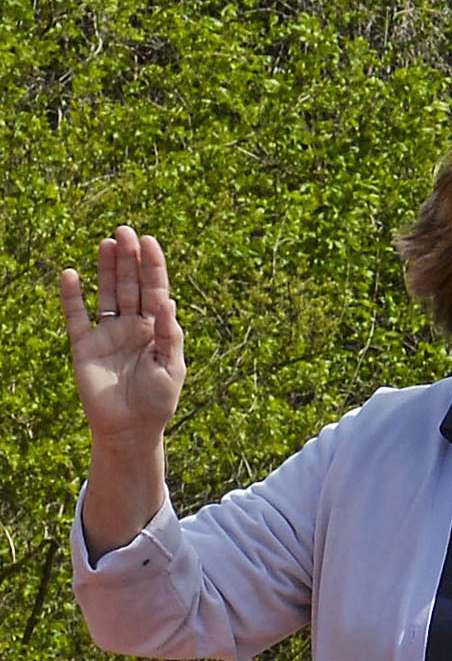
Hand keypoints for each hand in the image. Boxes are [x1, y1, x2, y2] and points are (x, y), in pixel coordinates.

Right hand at [59, 228, 181, 451]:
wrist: (130, 429)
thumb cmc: (158, 402)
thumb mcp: (173, 369)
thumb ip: (170, 337)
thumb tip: (168, 304)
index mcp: (158, 330)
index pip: (155, 290)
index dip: (153, 266)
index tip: (150, 241)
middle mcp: (133, 326)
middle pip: (130, 285)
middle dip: (129, 259)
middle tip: (124, 231)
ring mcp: (108, 334)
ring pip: (106, 293)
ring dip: (106, 269)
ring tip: (106, 243)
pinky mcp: (84, 345)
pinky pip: (76, 316)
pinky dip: (72, 296)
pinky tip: (70, 274)